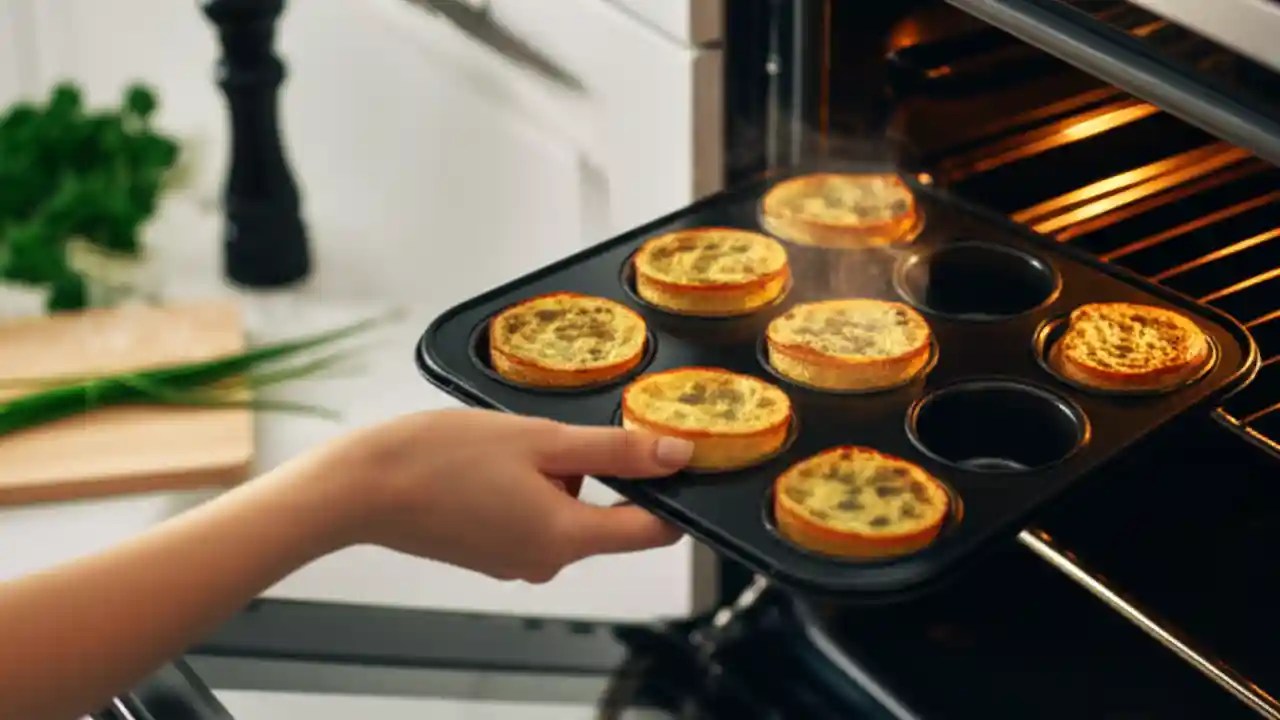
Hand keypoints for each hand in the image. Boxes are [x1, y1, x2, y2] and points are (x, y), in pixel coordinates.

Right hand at [320, 408, 694, 582]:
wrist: (360, 486)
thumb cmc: (440, 457)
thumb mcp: (539, 438)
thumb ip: (615, 450)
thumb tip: (676, 457)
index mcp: (564, 539)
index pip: (651, 531)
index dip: (671, 494)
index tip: (670, 455)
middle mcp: (545, 562)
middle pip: (603, 514)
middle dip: (592, 468)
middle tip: (556, 429)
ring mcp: (514, 561)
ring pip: (564, 510)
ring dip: (554, 473)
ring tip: (510, 442)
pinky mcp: (489, 553)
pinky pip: (531, 516)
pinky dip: (526, 486)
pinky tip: (490, 460)